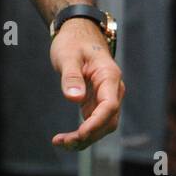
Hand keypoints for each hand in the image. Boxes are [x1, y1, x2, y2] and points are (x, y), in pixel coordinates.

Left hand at [49, 17, 122, 151]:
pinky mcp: (97, 101)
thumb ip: (71, 77)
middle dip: (89, 135)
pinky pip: (94, 122)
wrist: (78, 32)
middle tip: (64, 142)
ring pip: (102, 125)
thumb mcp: (68, 56)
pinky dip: (82, 132)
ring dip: (85, 138)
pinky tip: (65, 138)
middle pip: (108, 121)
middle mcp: (113, 89)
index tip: (80, 134)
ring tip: (61, 143)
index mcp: (109, 76)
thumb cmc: (73, 41)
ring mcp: (106, 96)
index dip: (96, 123)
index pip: (109, 106)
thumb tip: (74, 99)